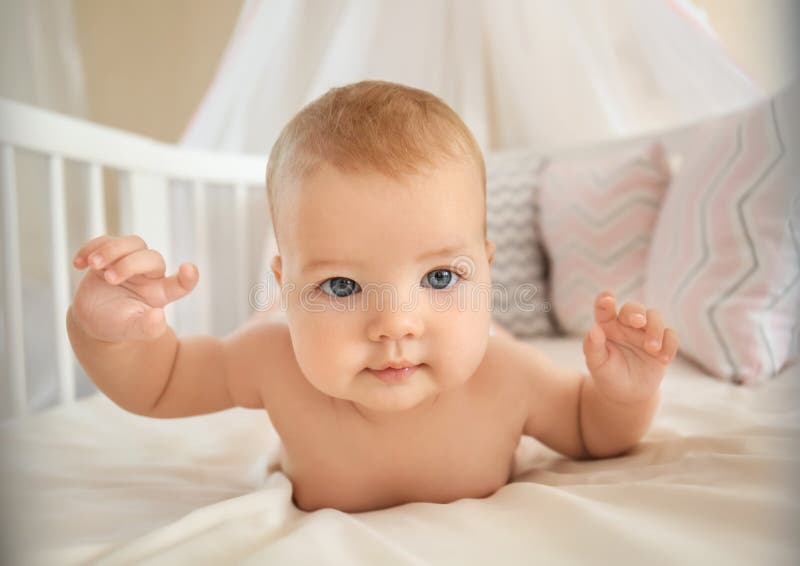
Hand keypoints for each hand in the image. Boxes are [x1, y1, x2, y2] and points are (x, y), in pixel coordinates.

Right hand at [70, 235, 197, 341]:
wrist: (93, 320)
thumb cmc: (118, 326)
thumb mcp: (133, 330)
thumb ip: (148, 327)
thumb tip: (159, 316)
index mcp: (160, 294)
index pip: (181, 284)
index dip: (188, 277)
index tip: (188, 268)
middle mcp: (150, 275)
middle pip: (152, 257)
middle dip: (130, 264)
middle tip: (110, 279)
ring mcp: (130, 262)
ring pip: (133, 242)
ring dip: (112, 249)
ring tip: (93, 265)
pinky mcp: (111, 256)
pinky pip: (106, 240)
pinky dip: (92, 248)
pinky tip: (79, 264)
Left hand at [582, 291, 678, 404]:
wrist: (627, 394)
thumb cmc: (607, 375)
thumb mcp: (597, 364)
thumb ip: (593, 347)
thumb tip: (594, 330)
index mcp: (606, 325)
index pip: (604, 307)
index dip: (605, 300)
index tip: (608, 300)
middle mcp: (626, 324)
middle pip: (633, 308)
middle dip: (636, 312)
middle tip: (638, 322)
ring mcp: (645, 332)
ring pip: (655, 316)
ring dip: (655, 329)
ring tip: (651, 348)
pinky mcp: (662, 343)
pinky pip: (671, 335)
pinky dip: (670, 344)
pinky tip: (664, 359)